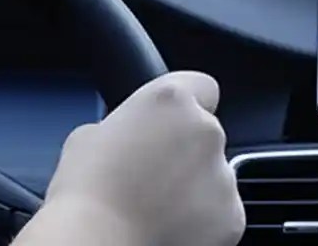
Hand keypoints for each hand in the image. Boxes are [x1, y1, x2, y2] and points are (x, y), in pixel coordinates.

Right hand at [13, 72, 244, 245]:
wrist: (96, 243)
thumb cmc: (85, 193)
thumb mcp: (91, 136)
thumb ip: (128, 125)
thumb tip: (131, 136)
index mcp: (172, 101)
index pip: (201, 87)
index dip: (187, 104)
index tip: (171, 123)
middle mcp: (206, 130)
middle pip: (205, 134)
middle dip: (185, 152)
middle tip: (151, 176)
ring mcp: (224, 174)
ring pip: (214, 174)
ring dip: (193, 186)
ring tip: (155, 208)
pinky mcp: (232, 214)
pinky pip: (221, 211)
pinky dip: (202, 220)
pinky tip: (169, 228)